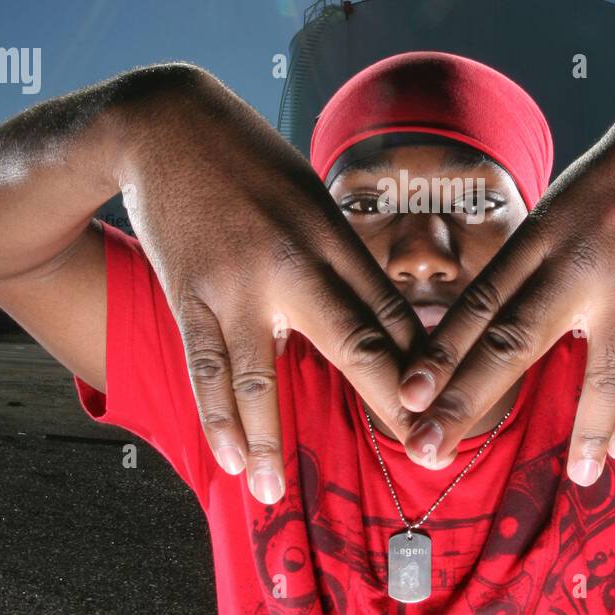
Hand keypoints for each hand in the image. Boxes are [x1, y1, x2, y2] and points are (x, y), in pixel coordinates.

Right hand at [119, 67, 423, 501]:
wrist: (163, 121)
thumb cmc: (248, 163)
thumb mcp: (307, 197)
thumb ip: (337, 259)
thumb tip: (376, 319)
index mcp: (333, 236)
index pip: (391, 314)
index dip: (424, 366)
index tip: (451, 410)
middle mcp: (293, 263)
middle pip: (355, 343)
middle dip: (392, 403)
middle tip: (423, 454)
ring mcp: (237, 282)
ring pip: (262, 375)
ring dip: (272, 439)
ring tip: (274, 492)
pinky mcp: (190, 292)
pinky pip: (205, 366)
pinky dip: (215, 416)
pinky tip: (227, 456)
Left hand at [397, 68, 614, 482]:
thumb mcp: (566, 197)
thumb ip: (538, 257)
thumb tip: (506, 318)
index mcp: (540, 232)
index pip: (480, 304)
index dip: (440, 355)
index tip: (407, 396)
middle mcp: (576, 261)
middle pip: (512, 341)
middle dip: (466, 401)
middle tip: (428, 449)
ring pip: (599, 373)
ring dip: (582, 431)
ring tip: (573, 477)